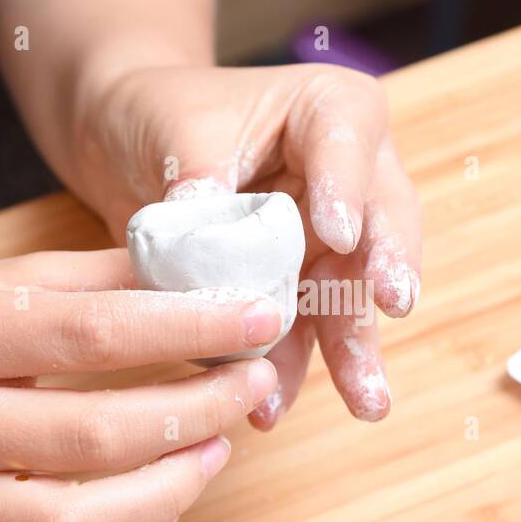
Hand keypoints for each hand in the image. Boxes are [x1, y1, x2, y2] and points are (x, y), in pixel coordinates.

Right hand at [0, 249, 279, 521]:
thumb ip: (94, 281)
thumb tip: (207, 282)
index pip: (89, 335)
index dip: (188, 329)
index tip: (258, 319)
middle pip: (92, 436)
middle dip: (196, 412)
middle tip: (249, 386)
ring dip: (170, 492)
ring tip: (213, 451)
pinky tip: (162, 513)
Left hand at [70, 64, 421, 427]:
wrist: (129, 148)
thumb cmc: (164, 117)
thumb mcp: (180, 132)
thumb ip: (200, 180)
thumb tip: (200, 227)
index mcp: (329, 113)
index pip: (348, 144)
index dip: (347, 189)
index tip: (341, 234)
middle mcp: (346, 180)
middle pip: (375, 227)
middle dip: (383, 275)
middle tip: (391, 310)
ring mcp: (323, 242)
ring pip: (346, 296)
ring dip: (351, 351)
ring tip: (364, 401)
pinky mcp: (291, 290)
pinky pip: (292, 334)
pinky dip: (281, 372)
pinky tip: (270, 408)